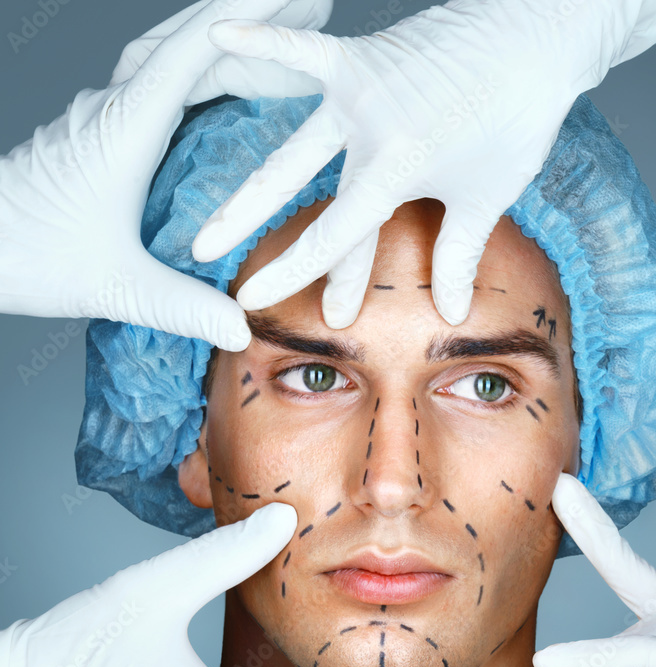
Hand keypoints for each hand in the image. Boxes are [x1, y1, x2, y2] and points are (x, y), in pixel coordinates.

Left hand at [0, 0, 329, 348]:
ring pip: (165, 55)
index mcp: (123, 130)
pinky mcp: (93, 132)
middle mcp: (110, 109)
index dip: (249, 15)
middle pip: (184, 39)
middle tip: (308, 8)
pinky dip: (194, 68)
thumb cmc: (26, 256)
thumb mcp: (114, 287)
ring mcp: (99, 116)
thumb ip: (181, 306)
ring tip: (273, 35)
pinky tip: (215, 86)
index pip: (193, 52)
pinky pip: (152, 82)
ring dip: (219, 37)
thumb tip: (240, 326)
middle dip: (248, 14)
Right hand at [192, 0, 655, 328]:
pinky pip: (302, 51)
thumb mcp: (488, 195)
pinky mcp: (362, 56)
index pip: (336, 237)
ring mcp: (359, 89)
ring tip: (208, 230)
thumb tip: (448, 313)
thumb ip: (458, 255)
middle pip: (311, 203)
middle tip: (225, 285)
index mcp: (397, 166)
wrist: (537, 29)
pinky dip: (265, 40)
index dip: (295, 274)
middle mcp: (367, 128)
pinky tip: (218, 31)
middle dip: (267, 248)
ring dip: (249, 194)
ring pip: (293, 151)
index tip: (254, 304)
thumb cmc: (518, 114)